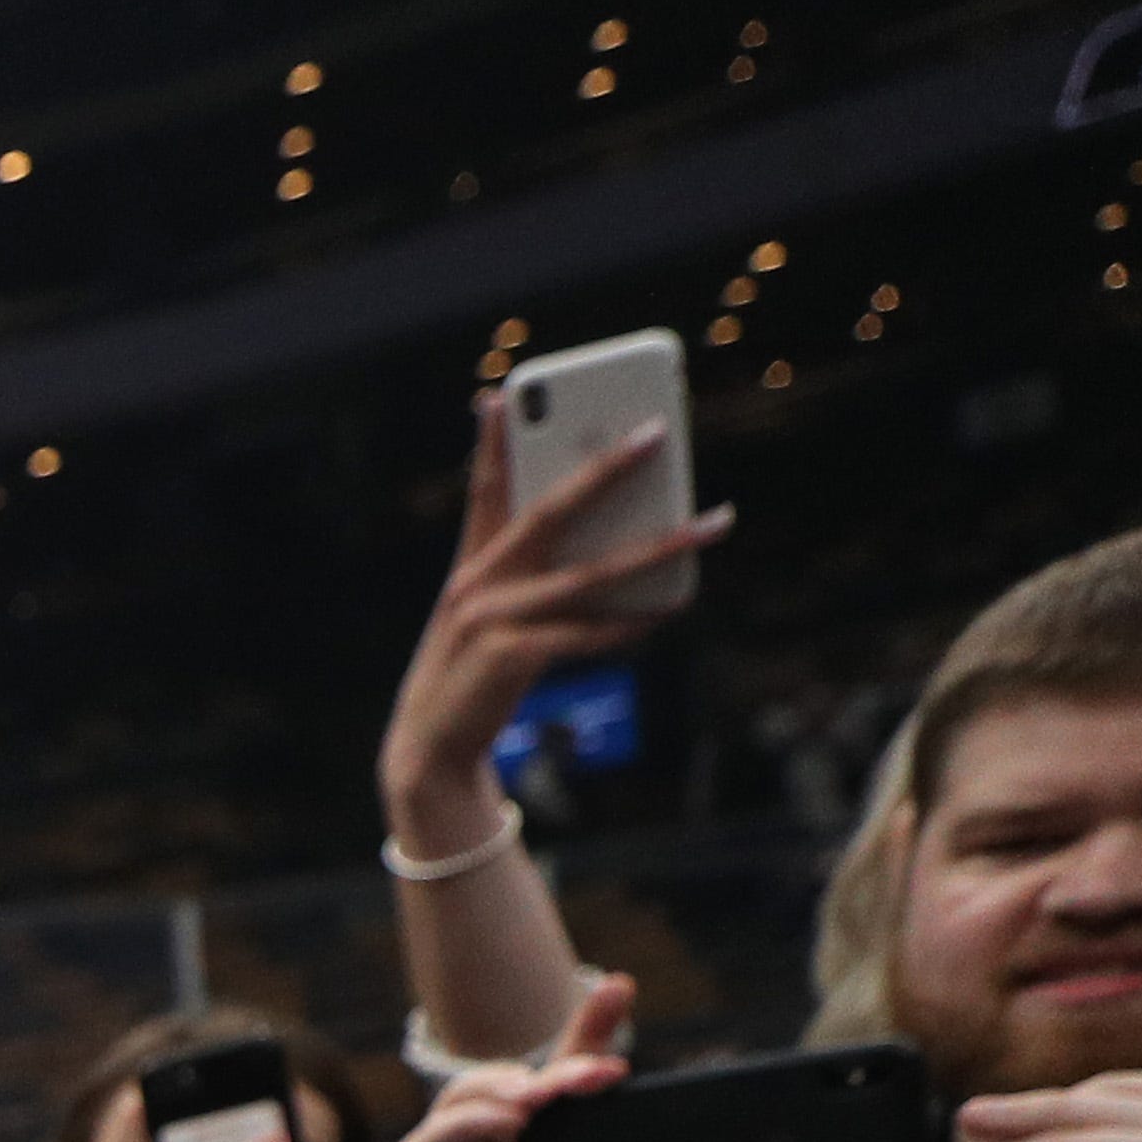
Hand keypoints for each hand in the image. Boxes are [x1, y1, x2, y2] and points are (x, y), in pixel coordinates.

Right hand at [297, 977, 653, 1141]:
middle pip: (534, 1081)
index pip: (573, 1105)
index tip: (624, 1000)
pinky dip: (472, 1119)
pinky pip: (441, 1132)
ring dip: (515, 1086)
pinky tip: (502, 1121)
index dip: (592, 1052)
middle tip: (603, 1066)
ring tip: (544, 1096)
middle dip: (571, 1052)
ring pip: (482, 1093)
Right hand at [379, 391, 728, 849]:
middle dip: (605, 467)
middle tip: (656, 431)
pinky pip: (583, 633)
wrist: (429, 747)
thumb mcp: (489, 615)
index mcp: (471, 564)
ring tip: (712, 523)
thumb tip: (621, 544)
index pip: (483, 489)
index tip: (499, 394)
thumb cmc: (474, 673)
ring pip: (588, 573)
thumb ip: (533, 575)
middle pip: (549, 510)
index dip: (492, 441)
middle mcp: (476, 581)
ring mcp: (489, 618)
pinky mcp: (506, 658)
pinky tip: (665, 610)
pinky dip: (626, 624)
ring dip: (657, 546)